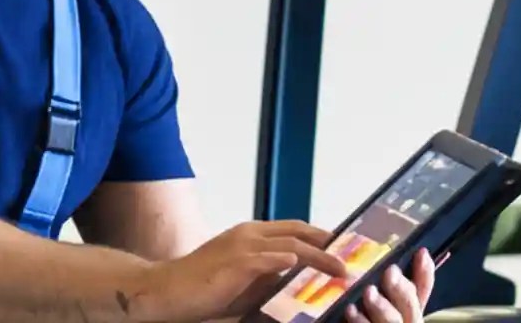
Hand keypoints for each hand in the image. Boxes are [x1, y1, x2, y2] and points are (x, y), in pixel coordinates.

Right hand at [127, 219, 347, 322]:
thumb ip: (268, 277)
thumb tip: (296, 283)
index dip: (320, 237)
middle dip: (329, 242)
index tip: (342, 249)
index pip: (294, 230)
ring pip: (292, 243)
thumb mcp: (242, 281)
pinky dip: (290, 261)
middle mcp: (250, 234)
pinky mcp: (237, 261)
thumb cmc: (202, 289)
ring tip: (342, 268)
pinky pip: (271, 258)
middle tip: (353, 255)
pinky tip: (305, 266)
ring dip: (321, 255)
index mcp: (250, 235)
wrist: (167, 291)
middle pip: (299, 230)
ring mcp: (243, 245)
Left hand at [344, 248, 438, 322]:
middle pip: (411, 309)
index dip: (425, 274)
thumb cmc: (370, 319)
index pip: (421, 293)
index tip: (420, 253)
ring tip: (368, 292)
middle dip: (401, 290)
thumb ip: (390, 287)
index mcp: (408, 315)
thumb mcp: (379, 305)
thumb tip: (404, 256)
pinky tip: (350, 311)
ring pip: (394, 322)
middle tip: (390, 272)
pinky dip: (362, 322)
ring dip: (382, 307)